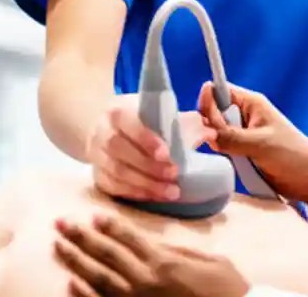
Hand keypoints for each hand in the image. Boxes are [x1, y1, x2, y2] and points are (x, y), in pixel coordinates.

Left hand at [54, 213, 249, 296]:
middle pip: (106, 255)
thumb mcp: (210, 260)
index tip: (93, 214)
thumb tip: (154, 241)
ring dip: (76, 261)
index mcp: (165, 262)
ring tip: (59, 246)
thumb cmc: (227, 288)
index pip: (129, 238)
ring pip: (99, 279)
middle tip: (60, 223)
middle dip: (81, 237)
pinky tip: (71, 282)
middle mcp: (146, 281)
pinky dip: (86, 294)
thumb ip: (179, 250)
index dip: (109, 225)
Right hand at [88, 94, 216, 201]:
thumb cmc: (140, 120)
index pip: (127, 123)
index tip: (167, 154)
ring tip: (172, 192)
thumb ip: (184, 122)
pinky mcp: (97, 175)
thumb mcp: (158, 113)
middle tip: (175, 175)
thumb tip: (211, 132)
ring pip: (117, 172)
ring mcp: (96, 155)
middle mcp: (100, 132)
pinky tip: (155, 196)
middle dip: (149, 166)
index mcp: (116, 111)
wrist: (108, 129)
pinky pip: (114, 188)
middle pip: (120, 150)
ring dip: (146, 184)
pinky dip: (136, 193)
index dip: (146, 139)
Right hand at [197, 82, 307, 215]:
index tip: (206, 122)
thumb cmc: (293, 156)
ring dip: (217, 145)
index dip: (207, 103)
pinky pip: (224, 150)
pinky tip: (230, 164)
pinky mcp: (244, 152)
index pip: (218, 91)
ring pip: (216, 134)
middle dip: (210, 128)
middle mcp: (245, 116)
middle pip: (213, 113)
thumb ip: (229, 137)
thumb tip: (203, 131)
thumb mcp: (259, 144)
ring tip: (230, 155)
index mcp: (251, 103)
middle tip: (219, 143)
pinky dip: (223, 157)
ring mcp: (244, 135)